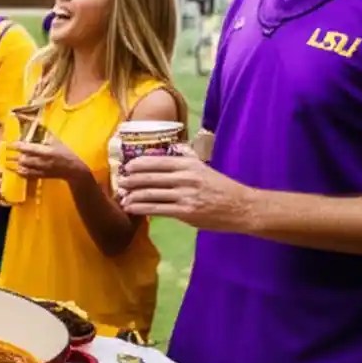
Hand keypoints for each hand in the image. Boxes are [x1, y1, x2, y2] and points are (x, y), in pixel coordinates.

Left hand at [11, 139, 89, 182]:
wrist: (74, 168)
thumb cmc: (65, 151)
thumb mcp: (57, 140)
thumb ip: (45, 133)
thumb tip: (35, 122)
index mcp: (48, 151)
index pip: (30, 148)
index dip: (19, 146)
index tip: (11, 144)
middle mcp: (43, 162)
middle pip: (25, 160)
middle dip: (15, 156)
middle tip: (7, 153)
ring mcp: (42, 170)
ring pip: (25, 169)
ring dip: (15, 165)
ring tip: (8, 161)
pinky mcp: (42, 176)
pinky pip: (28, 176)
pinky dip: (21, 172)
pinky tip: (16, 169)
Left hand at [119, 145, 253, 229]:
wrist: (241, 207)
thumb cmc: (220, 188)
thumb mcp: (203, 168)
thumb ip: (185, 159)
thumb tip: (169, 150)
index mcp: (188, 164)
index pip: (157, 161)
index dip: (138, 164)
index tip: (127, 167)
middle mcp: (185, 177)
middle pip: (150, 177)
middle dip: (131, 180)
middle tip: (120, 182)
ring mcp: (185, 195)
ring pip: (151, 194)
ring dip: (132, 196)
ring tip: (121, 197)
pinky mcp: (185, 212)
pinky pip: (157, 209)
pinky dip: (140, 208)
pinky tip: (130, 208)